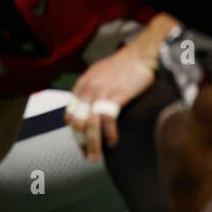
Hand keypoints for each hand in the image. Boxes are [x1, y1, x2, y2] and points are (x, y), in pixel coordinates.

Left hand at [65, 45, 155, 159]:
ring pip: (89, 125)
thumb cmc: (124, 65)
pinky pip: (107, 120)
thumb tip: (90, 109)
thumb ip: (91, 91)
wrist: (141, 54)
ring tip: (95, 157)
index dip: (75, 133)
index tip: (82, 144)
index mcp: (80, 87)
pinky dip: (109, 133)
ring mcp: (99, 93)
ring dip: (92, 144)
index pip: (70, 116)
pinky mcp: (115, 96)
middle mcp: (86, 91)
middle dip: (81, 142)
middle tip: (88, 156)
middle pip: (77, 123)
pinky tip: (113, 142)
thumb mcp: (99, 76)